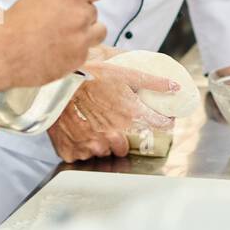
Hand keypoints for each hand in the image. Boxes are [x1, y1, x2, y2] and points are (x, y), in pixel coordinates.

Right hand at [0, 0, 105, 86]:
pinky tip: (58, 51)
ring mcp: (82, 38)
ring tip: (67, 37)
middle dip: (81, 15)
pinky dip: (75, 52)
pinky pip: (86, 52)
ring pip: (98, 32)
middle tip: (63, 21)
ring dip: (87, 33)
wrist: (5, 55)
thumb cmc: (14, 25)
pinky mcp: (79, 58)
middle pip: (94, 12)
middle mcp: (80, 15)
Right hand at [47, 62, 175, 161]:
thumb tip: (176, 87)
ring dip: (99, 143)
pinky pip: (80, 156)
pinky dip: (79, 147)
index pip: (156, 129)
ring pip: (102, 152)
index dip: (158, 125)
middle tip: (108, 122)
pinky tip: (76, 130)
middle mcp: (112, 136)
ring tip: (89, 123)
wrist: (53, 82)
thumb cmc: (88, 75)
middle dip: (119, 137)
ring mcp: (90, 146)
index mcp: (128, 117)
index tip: (156, 123)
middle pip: (124, 147)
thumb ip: (152, 82)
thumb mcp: (123, 73)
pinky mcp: (72, 152)